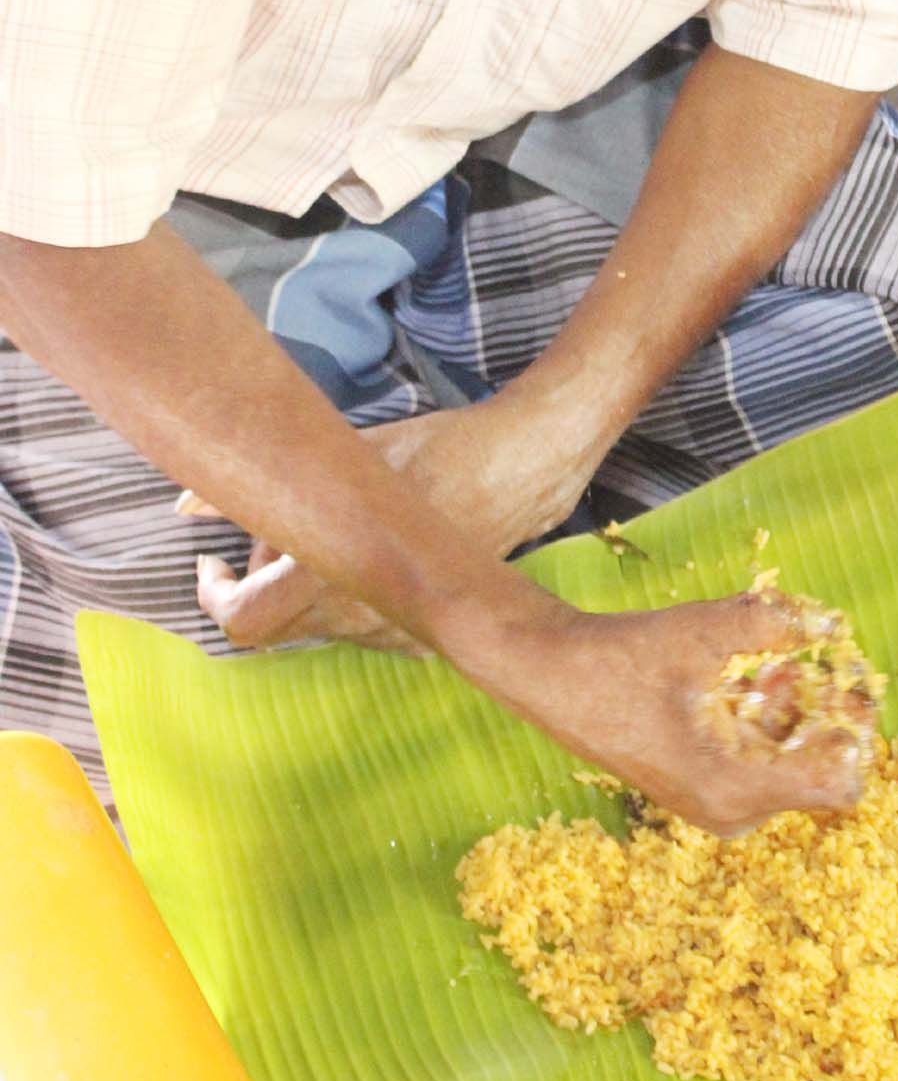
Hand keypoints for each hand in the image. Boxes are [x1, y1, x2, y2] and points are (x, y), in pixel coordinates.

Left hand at [192, 400, 602, 651]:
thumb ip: (267, 490)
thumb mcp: (350, 457)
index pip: (244, 620)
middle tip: (281, 525)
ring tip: (336, 526)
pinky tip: (373, 550)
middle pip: (280, 618)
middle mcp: (361, 615)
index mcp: (334, 573)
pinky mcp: (428, 630)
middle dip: (267, 576)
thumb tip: (186, 503)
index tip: (211, 564)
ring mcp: (398, 629)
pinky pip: (365, 626)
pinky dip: (351, 594)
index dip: (213, 596)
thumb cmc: (443, 451)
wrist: (528, 465)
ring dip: (309, 583)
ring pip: (321, 621)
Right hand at [446, 582, 874, 836]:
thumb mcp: (700, 631)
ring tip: (773, 664)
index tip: (850, 688)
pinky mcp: (702, 790)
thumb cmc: (620, 658)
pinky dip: (766, 721)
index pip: (838, 787)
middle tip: (815, 665)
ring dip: (794, 713)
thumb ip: (771, 624)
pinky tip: (750, 677)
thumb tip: (830, 625)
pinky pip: (760, 761)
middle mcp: (731, 811)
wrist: (551, 676)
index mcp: (734, 788)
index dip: (856, 734)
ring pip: (788, 762)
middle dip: (824, 715)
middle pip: (818, 772)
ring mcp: (716, 805)